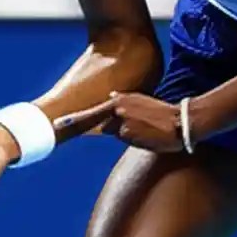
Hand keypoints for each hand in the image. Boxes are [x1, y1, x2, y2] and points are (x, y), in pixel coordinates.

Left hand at [55, 91, 185, 152]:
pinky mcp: (129, 136)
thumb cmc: (162, 112)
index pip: (91, 113)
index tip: (55, 124)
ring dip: (128, 134)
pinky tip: (149, 135)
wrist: (181, 122)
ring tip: (147, 129)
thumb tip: (111, 95)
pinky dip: (135, 139)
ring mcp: (121, 124)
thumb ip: (123, 100)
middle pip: (106, 126)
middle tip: (140, 125)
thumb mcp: (141, 99)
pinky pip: (126, 141)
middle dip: (116, 127)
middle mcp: (116, 110)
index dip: (72, 119)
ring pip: (117, 134)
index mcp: (118, 100)